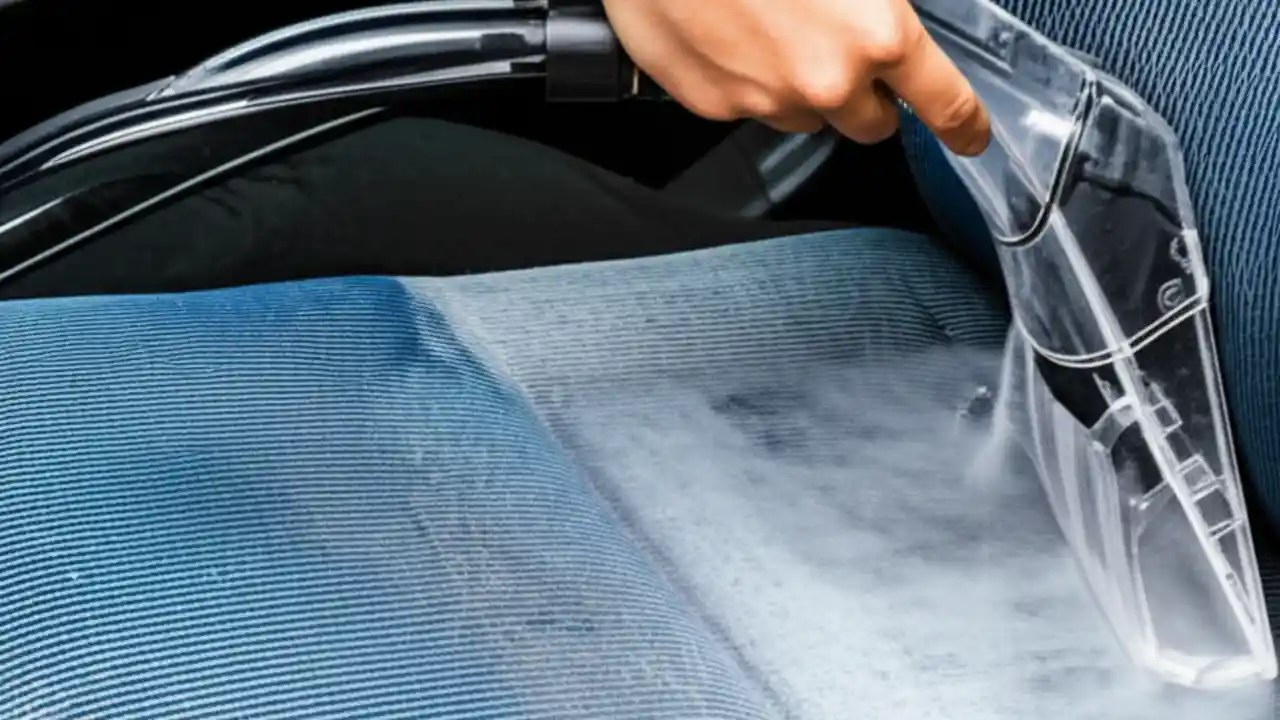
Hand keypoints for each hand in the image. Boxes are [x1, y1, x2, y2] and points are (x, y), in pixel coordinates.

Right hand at [602, 0, 990, 155]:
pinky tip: (729, 29)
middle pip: (870, 124)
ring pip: (804, 116)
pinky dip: (744, 77)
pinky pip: (745, 105)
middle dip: (866, 94)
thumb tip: (891, 13)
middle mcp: (824, 81)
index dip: (963, 123)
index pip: (944, 103)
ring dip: (801, 85)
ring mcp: (763, 100)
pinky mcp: (711, 104)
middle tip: (842, 44)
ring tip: (773, 23)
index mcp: (877, 35)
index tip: (969, 134)